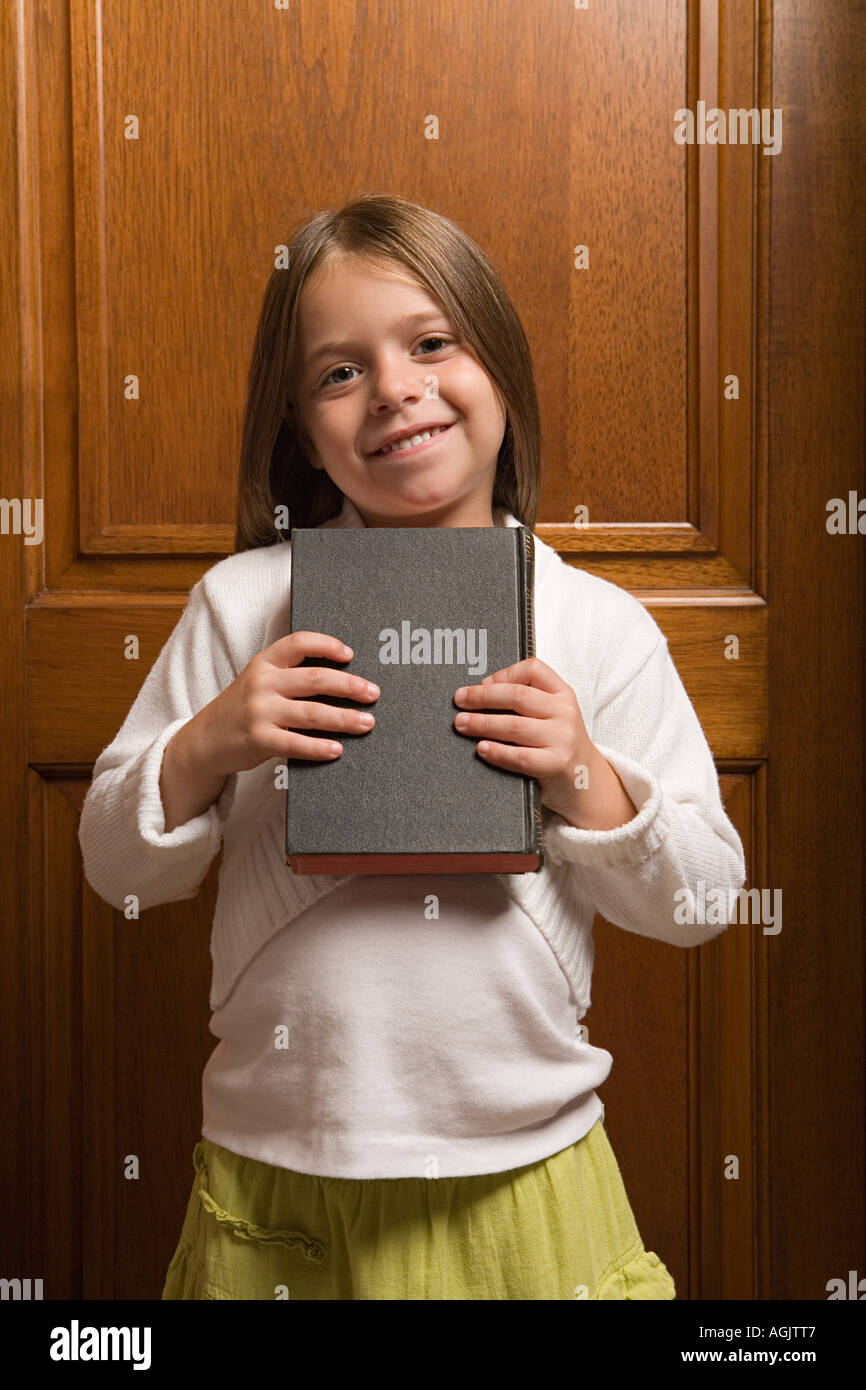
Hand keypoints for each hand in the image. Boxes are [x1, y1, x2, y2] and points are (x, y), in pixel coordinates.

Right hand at [190, 631, 379, 776]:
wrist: (203, 742)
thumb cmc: (240, 710)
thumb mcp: (257, 682)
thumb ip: (288, 676)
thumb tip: (339, 678)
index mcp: (264, 663)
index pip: (298, 643)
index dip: (327, 645)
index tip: (350, 654)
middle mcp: (262, 683)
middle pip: (315, 679)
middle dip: (349, 685)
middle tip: (373, 693)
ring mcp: (260, 712)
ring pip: (312, 713)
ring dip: (345, 719)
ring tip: (367, 722)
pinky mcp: (258, 740)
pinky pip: (297, 744)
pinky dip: (320, 747)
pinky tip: (338, 748)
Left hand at [453, 658, 638, 829]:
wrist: (586, 781)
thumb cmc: (559, 745)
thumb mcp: (553, 715)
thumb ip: (528, 700)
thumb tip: (480, 692)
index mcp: (563, 694)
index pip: (533, 670)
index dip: (504, 674)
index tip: (482, 683)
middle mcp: (565, 713)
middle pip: (517, 696)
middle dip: (482, 697)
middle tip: (459, 701)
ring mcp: (563, 739)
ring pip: (514, 726)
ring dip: (483, 724)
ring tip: (462, 724)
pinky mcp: (556, 765)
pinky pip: (520, 756)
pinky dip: (497, 752)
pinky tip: (481, 749)